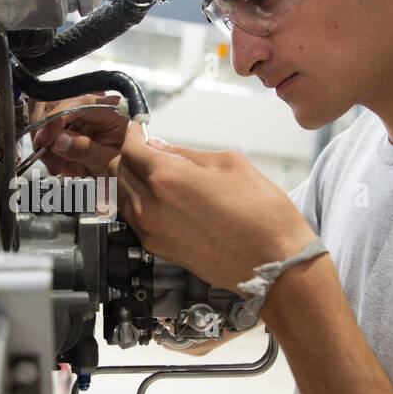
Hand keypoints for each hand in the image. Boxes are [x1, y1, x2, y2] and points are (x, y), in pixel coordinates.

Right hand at [28, 93, 128, 178]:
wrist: (126, 180)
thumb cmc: (125, 168)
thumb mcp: (109, 163)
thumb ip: (86, 150)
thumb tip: (59, 140)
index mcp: (111, 108)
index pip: (78, 102)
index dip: (57, 119)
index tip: (45, 138)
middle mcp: (91, 106)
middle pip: (54, 103)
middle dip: (46, 131)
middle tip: (49, 156)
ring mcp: (75, 115)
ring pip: (42, 115)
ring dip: (42, 141)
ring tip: (56, 164)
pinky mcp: (63, 126)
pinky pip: (41, 130)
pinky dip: (42, 149)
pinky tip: (55, 163)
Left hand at [109, 125, 316, 294]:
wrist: (273, 263)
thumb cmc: (262, 215)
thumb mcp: (229, 164)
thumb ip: (187, 154)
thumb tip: (162, 148)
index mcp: (168, 178)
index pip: (130, 149)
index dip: (132, 135)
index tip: (137, 130)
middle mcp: (151, 206)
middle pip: (119, 172)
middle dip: (129, 156)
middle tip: (146, 149)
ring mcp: (152, 232)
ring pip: (122, 197)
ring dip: (131, 180)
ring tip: (152, 172)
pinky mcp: (158, 249)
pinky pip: (134, 219)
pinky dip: (138, 203)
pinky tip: (159, 198)